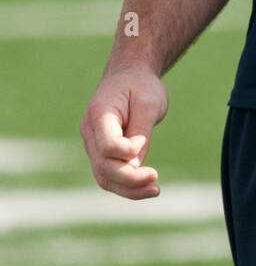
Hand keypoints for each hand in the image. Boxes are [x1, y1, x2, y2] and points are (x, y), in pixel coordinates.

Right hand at [80, 67, 168, 199]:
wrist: (128, 75)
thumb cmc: (140, 86)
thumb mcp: (149, 103)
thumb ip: (141, 132)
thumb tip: (133, 166)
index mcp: (99, 114)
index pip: (108, 146)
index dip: (128, 151)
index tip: (144, 138)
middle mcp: (90, 132)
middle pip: (104, 166)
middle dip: (130, 179)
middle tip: (155, 178)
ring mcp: (92, 144)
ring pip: (104, 177)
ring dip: (128, 189)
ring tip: (155, 190)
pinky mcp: (100, 153)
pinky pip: (109, 175)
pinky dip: (127, 185)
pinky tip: (147, 188)